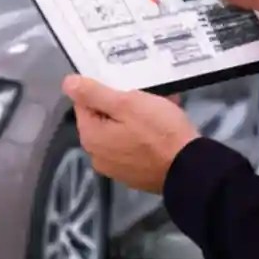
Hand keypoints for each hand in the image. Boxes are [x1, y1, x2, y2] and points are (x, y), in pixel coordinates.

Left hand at [62, 75, 198, 193]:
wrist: (191, 168)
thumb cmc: (158, 131)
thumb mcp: (126, 104)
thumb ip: (94, 93)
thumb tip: (67, 83)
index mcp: (91, 137)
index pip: (84, 103)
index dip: (104, 90)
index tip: (126, 85)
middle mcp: (97, 156)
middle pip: (104, 119)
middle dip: (124, 104)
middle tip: (148, 94)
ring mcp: (117, 169)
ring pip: (121, 132)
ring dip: (137, 117)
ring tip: (162, 105)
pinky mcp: (135, 175)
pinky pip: (134, 147)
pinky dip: (145, 135)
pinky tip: (165, 125)